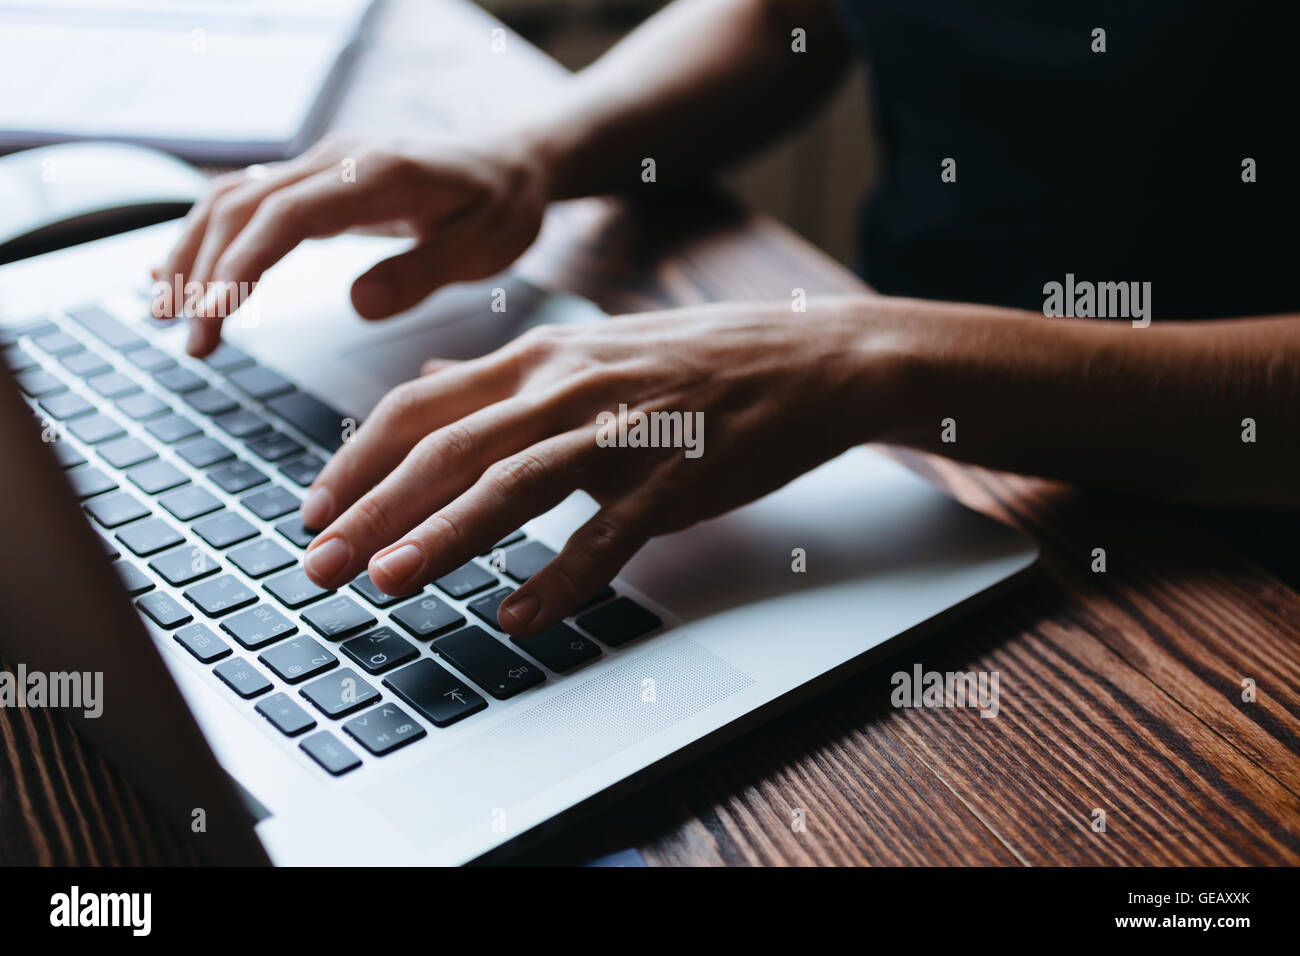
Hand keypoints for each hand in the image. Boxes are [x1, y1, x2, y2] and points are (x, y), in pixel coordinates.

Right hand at [153, 132, 549, 355]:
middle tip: (192, 342)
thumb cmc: (502, 207)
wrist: (512, 163)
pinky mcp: (318, 181)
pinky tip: (180, 273)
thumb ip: (424, 273)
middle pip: (245, 205)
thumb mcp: (486, 247)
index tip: (214, 314)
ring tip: (166, 314)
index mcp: (381, 175)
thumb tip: (357, 306)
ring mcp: (324, 166)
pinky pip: (248, 200)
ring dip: (193, 253)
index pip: (289, 214)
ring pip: (234, 198)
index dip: (243, 263)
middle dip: (205, 272)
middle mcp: (341, 161)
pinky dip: (208, 236)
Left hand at [297, 300, 906, 635]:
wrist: (807, 359)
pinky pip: (611, 533)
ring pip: (516, 481)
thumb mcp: (586, 350)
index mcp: (538, 359)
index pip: (421, 406)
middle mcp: (568, 387)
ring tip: (389, 581)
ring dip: (445, 534)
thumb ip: (502, 374)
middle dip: (373, 508)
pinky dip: (563, 576)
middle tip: (319, 565)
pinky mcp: (677, 476)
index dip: (357, 460)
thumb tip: (430, 379)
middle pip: (450, 446)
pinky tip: (521, 616)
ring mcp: (624, 431)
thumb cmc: (694, 360)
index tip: (315, 509)